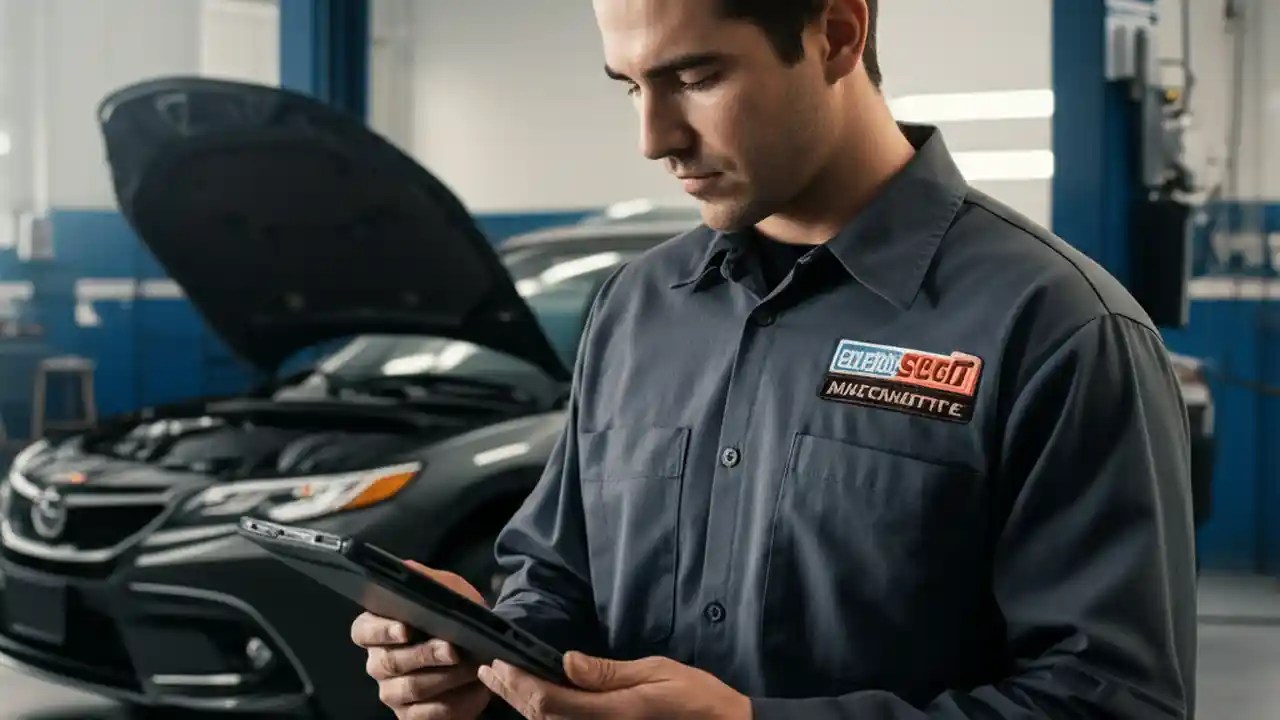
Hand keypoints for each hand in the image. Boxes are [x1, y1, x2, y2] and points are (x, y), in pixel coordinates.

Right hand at [351, 561, 492, 719]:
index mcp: (376, 630)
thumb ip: (428, 580)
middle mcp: (378, 663)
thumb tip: (406, 567)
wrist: (482, 647)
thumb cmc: (457, 615)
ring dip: (446, 678)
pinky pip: (429, 715)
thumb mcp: (449, 591)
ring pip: (412, 689)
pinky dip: (456, 702)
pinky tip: (476, 689)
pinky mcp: (412, 716)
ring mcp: (392, 693)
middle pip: (391, 662)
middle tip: (453, 649)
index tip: (405, 629)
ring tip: (472, 667)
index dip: (381, 631)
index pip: (363, 631)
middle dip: (425, 654)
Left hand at [478, 651, 751, 719]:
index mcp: (610, 713)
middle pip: (541, 717)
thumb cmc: (695, 698)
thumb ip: (608, 673)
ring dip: (522, 705)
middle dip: (511, 693)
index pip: (549, 702)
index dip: (519, 684)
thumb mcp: (657, 673)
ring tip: (501, 682)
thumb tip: (566, 661)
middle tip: (487, 670)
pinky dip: (543, 716)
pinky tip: (533, 702)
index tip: (498, 663)